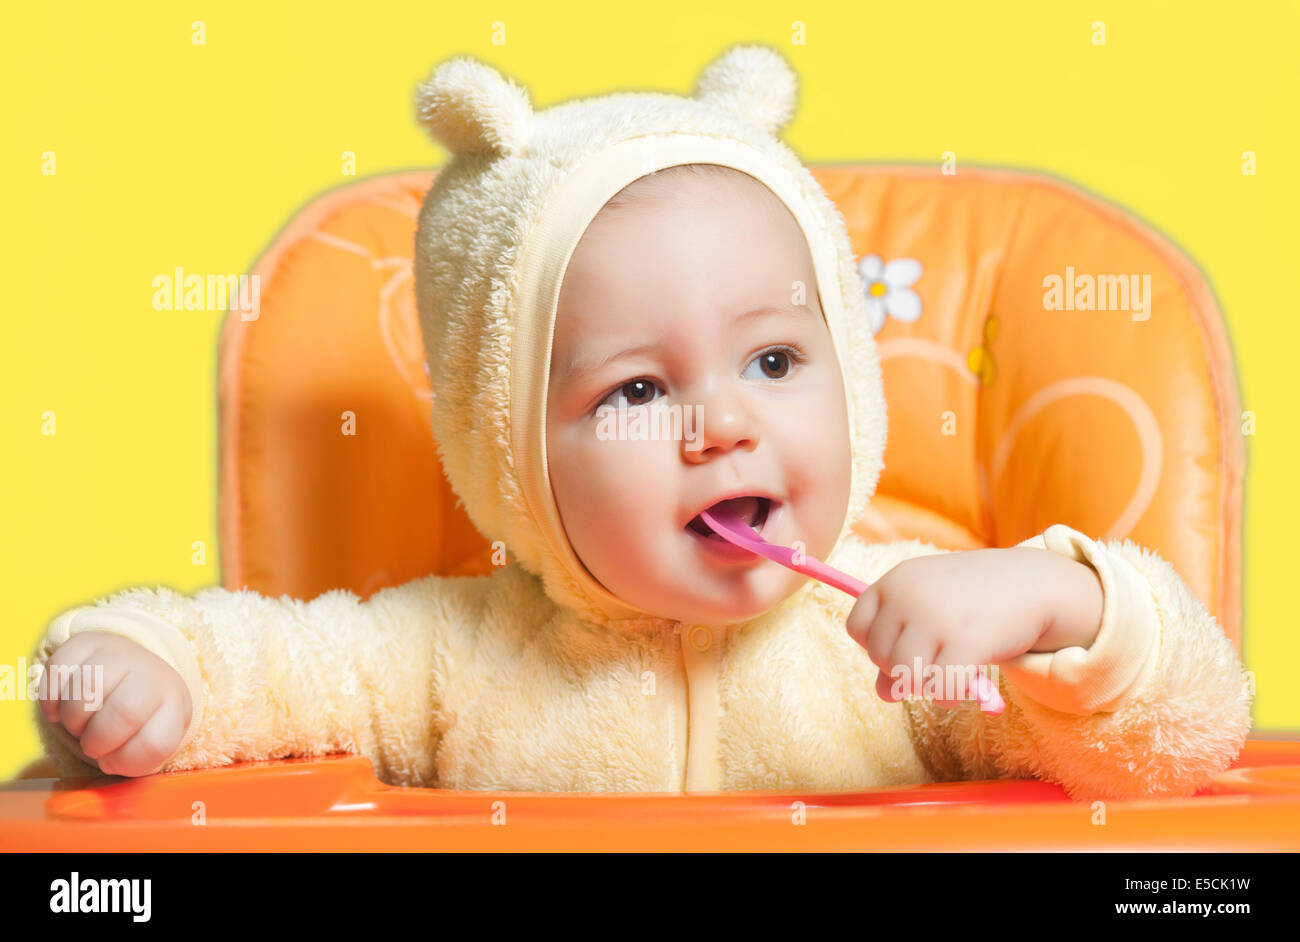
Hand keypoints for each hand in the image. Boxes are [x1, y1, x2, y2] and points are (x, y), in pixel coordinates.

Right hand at [38, 630, 192, 776]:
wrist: (133, 671)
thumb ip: (136, 760)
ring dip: (73, 719)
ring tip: (80, 722)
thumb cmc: (140, 717)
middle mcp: (152, 674)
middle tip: (92, 743)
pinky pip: (58, 671)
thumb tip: (108, 763)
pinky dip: (51, 699)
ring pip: (87, 689)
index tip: (113, 760)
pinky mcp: (86, 643)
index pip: (155, 743)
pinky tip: (62, 706)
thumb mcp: (150, 739)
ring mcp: (120, 654)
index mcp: (174, 704)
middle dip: (97, 740)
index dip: (125, 762)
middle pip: (125, 712)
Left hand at [845, 548, 1102, 707]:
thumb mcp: (930, 612)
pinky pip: (939, 688)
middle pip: (879, 656)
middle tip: (934, 662)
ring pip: (904, 677)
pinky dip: (949, 695)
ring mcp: (935, 618)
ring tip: (947, 676)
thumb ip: (901, 649)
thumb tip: (884, 693)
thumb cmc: (973, 601)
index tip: (904, 646)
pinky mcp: (965, 642)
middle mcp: (909, 596)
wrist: (1031, 583)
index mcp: (895, 580)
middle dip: (903, 669)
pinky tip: (964, 685)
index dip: (876, 647)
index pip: (856, 628)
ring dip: (925, 687)